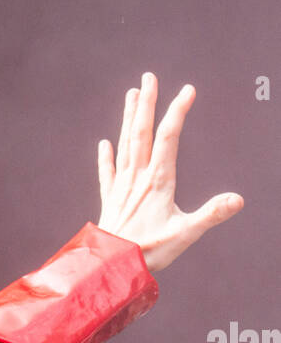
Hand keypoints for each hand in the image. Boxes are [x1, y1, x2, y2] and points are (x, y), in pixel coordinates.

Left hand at [97, 72, 243, 273]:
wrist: (111, 266)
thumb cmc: (149, 251)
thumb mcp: (186, 234)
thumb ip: (211, 214)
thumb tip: (238, 200)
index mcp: (158, 181)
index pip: (168, 137)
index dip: (177, 111)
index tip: (187, 90)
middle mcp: (137, 178)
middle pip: (141, 132)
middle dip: (146, 103)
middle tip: (148, 77)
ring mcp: (121, 188)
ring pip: (124, 145)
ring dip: (128, 119)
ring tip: (131, 95)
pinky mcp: (109, 202)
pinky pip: (107, 174)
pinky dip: (106, 158)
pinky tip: (104, 144)